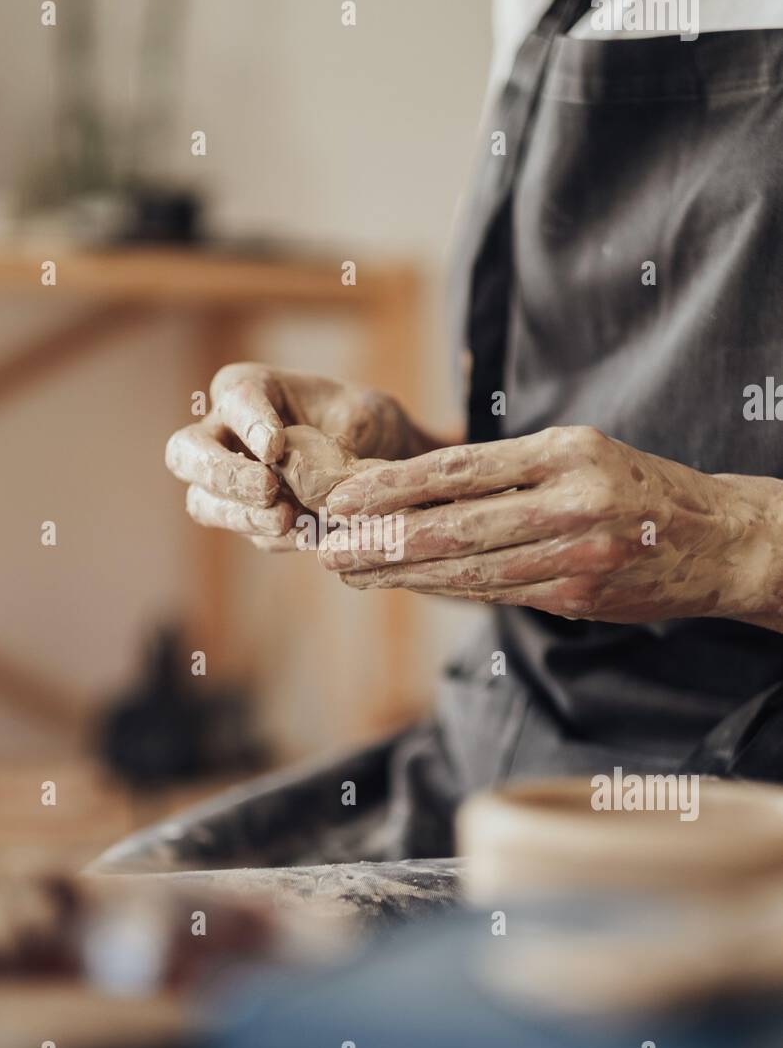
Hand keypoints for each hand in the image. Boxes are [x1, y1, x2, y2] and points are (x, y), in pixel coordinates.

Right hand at [165, 363, 429, 551]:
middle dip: (222, 474)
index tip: (275, 448)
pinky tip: (305, 537)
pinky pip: (244, 531)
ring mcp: (227, 481)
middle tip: (268, 489)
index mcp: (250, 388)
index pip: (234, 399)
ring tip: (286, 520)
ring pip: (203, 502)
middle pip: (186, 452)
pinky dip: (273, 537)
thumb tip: (318, 476)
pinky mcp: (246, 517)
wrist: (381, 458)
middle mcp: (224, 432)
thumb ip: (340, 438)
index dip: (249, 423)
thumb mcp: (365, 416)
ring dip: (240, 516)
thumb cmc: (365, 421)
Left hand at [321, 425, 772, 624]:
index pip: (461, 470)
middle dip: (383, 541)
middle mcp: (570, 501)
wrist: (719, 539)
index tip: (344, 500)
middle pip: (455, 527)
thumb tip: (420, 494)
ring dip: (403, 575)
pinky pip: (499, 595)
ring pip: (470, 569)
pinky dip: (448, 592)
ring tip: (353, 571)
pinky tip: (410, 588)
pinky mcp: (580, 595)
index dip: (394, 488)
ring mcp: (577, 553)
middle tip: (329, 547)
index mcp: (565, 452)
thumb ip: (512, 471)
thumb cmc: (637, 488)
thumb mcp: (582, 454)